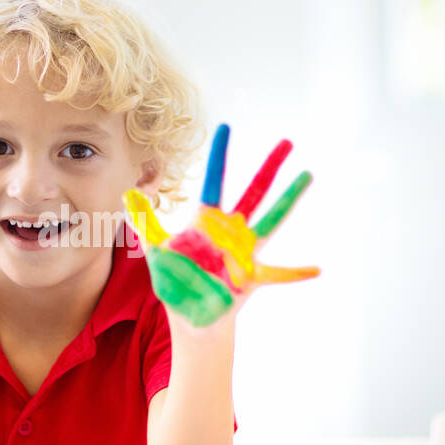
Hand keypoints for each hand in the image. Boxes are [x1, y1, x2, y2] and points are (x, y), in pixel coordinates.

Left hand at [123, 124, 318, 327]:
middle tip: (287, 142)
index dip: (219, 155)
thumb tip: (127, 192)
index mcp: (207, 221)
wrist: (190, 317)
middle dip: (269, 167)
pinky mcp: (251, 276)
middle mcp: (231, 231)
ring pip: (272, 219)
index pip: (215, 180)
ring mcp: (244, 252)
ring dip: (289, 199)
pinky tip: (317, 268)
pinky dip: (297, 272)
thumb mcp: (155, 249)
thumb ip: (145, 221)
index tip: (226, 127)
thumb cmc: (176, 281)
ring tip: (307, 176)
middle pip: (253, 191)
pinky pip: (278, 274)